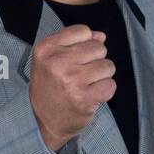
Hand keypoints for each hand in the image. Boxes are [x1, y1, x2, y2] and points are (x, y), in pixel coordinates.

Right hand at [28, 24, 115, 150]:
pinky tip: (91, 96)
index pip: (83, 31)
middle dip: (95, 60)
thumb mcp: (51, 60)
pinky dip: (104, 91)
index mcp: (45, 49)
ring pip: (108, 66)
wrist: (43, 121)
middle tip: (80, 75)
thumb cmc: (49, 87)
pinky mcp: (84, 98)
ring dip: (101, 76)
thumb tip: (101, 36)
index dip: (84, 44)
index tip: (73, 58)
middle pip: (99, 47)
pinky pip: (110, 85)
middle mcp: (56, 63)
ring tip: (85, 85)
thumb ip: (75, 43)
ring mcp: (71, 81)